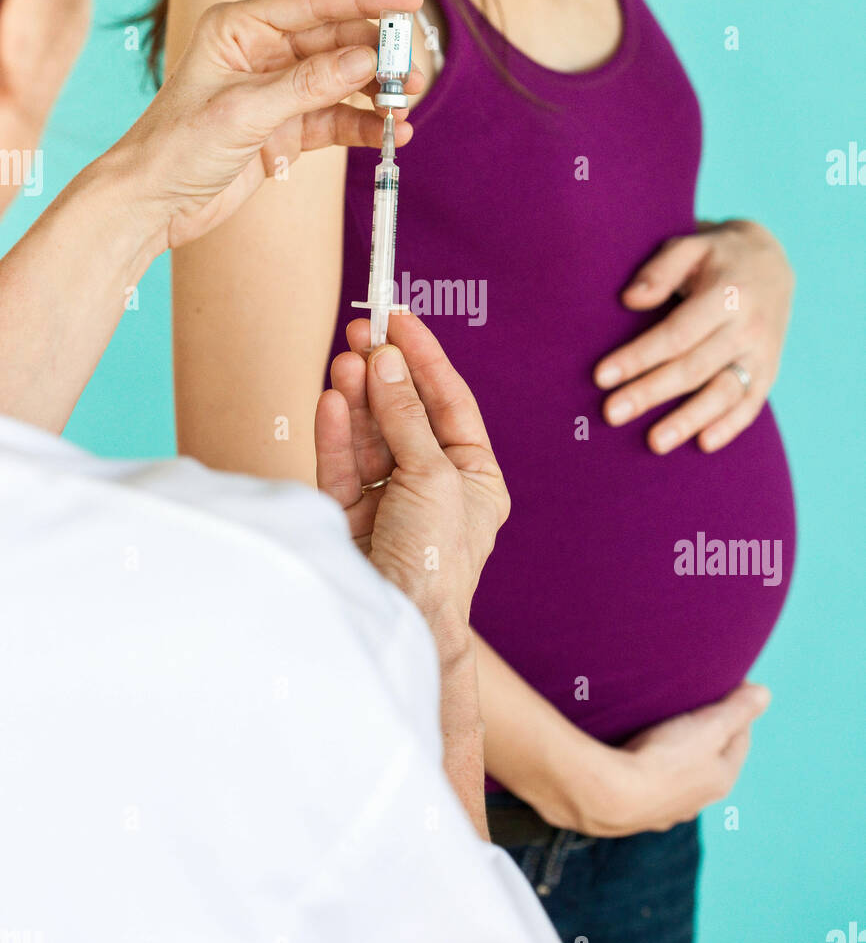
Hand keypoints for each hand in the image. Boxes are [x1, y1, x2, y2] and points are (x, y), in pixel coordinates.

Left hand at [113, 0, 423, 250]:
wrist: (152, 203)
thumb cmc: (177, 146)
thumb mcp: (245, 111)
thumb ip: (309, 84)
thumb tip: (365, 59)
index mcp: (241, 27)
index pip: (314, 2)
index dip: (365, 0)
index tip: (409, 4)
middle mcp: (262, 53)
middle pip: (337, 41)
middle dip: (378, 56)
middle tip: (413, 75)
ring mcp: (277, 92)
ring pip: (343, 81)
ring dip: (377, 94)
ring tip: (406, 109)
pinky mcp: (286, 130)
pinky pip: (336, 120)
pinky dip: (364, 126)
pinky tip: (390, 135)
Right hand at [315, 312, 509, 635]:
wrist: (398, 624)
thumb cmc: (435, 558)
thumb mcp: (433, 475)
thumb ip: (405, 416)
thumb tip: (385, 360)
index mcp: (474, 479)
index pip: (450, 403)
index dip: (425, 358)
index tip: (399, 317)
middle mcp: (433, 487)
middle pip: (404, 414)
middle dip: (384, 373)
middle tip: (360, 330)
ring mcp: (389, 501)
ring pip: (369, 435)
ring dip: (358, 396)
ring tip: (344, 359)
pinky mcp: (349, 517)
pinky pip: (342, 464)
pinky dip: (335, 432)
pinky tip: (330, 399)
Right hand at [575, 683, 770, 835]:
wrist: (611, 796)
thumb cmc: (665, 758)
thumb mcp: (709, 726)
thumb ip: (738, 709)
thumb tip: (765, 694)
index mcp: (721, 779)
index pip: (740, 738)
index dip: (737, 710)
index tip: (727, 685)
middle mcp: (697, 800)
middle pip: (709, 759)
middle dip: (705, 733)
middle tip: (692, 705)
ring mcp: (664, 810)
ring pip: (677, 776)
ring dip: (674, 754)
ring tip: (658, 727)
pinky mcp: (633, 811)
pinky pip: (646, 784)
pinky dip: (646, 768)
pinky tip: (632, 756)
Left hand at [594, 220, 794, 453]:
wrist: (772, 264)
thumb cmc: (716, 257)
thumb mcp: (690, 247)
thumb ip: (660, 270)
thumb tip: (630, 300)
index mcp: (727, 295)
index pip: (676, 334)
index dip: (639, 357)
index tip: (602, 376)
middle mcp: (748, 327)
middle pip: (694, 368)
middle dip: (650, 393)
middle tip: (612, 414)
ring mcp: (762, 353)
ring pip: (724, 393)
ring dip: (689, 420)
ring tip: (654, 442)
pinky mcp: (770, 372)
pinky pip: (751, 405)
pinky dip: (729, 427)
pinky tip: (702, 444)